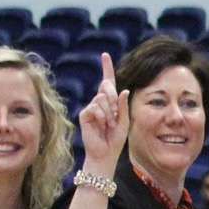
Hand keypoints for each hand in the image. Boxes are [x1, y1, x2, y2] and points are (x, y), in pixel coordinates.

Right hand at [77, 52, 126, 171]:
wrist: (105, 153)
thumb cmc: (115, 139)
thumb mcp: (124, 121)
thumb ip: (123, 106)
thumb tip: (124, 90)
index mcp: (109, 102)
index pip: (107, 81)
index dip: (106, 68)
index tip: (105, 55)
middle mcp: (99, 102)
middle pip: (106, 86)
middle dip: (113, 98)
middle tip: (116, 115)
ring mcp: (91, 107)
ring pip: (101, 98)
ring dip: (109, 112)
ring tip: (108, 124)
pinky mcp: (84, 114)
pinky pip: (95, 108)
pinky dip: (102, 117)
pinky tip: (101, 125)